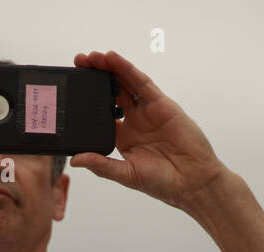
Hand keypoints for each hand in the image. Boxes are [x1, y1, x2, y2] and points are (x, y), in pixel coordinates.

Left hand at [70, 50, 227, 214]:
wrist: (193, 182)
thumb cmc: (162, 183)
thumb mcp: (126, 174)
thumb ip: (101, 165)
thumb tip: (75, 160)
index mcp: (123, 138)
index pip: (101, 113)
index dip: (87, 101)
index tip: (71, 91)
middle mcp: (134, 121)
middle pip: (111, 92)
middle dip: (95, 77)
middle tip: (78, 63)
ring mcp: (147, 111)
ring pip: (125, 83)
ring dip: (109, 68)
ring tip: (91, 57)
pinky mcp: (161, 104)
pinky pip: (141, 82)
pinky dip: (126, 69)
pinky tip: (112, 58)